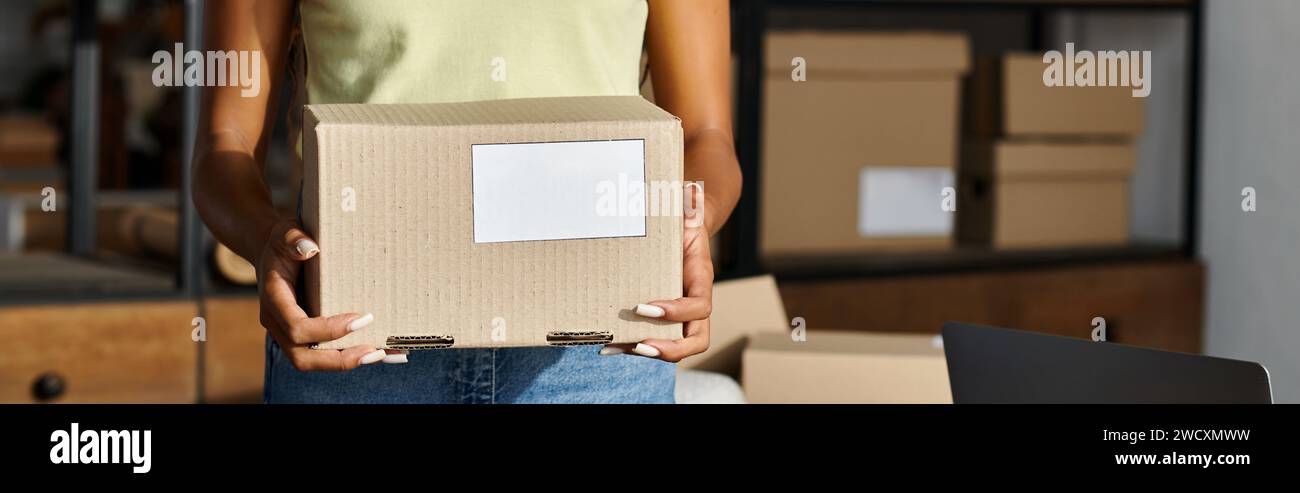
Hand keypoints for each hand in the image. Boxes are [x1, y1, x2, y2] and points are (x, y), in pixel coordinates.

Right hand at [255, 220, 406, 370]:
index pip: (297, 327)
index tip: (361, 318)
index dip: (328, 329)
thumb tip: (310, 248)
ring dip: (347, 362)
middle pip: (302, 357)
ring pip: (313, 361)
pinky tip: (380, 354)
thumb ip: (294, 239)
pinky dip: (350, 357)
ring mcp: (289, 333)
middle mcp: (278, 323)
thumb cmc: (282, 242)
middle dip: (338, 359)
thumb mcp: (286, 233)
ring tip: (381, 354)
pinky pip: (323, 355)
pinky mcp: (303, 336)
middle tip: (373, 351)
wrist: (272, 251)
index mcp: (274, 301)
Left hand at [602, 183, 711, 361]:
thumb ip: (689, 201)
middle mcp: (693, 299)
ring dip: (647, 352)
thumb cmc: (681, 215)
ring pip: (675, 344)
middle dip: (670, 348)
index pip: (700, 306)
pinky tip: (606, 345)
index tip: (646, 306)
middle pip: (696, 339)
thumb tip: (691, 190)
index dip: (677, 311)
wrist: (680, 223)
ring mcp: (679, 311)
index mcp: (701, 276)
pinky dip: (630, 344)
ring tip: (615, 348)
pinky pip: (653, 337)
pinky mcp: (660, 314)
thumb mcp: (686, 206)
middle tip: (641, 346)